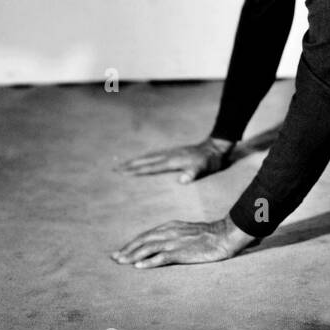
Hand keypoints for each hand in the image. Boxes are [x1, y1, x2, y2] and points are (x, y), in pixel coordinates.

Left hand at [111, 215, 257, 268]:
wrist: (223, 235)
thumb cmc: (208, 235)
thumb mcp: (187, 231)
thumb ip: (174, 235)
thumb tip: (162, 244)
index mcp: (170, 226)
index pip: (146, 235)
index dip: (132, 243)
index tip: (121, 251)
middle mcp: (169, 232)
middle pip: (143, 240)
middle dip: (127, 249)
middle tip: (115, 258)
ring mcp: (175, 242)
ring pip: (148, 248)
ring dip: (133, 256)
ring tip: (122, 263)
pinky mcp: (181, 251)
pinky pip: (161, 258)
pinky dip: (149, 262)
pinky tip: (139, 267)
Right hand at [117, 138, 234, 183]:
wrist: (215, 148)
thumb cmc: (209, 162)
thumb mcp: (203, 169)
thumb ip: (193, 174)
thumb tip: (182, 181)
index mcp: (172, 161)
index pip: (150, 167)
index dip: (136, 171)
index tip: (123, 173)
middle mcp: (168, 155)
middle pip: (145, 160)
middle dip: (130, 165)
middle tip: (114, 169)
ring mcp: (171, 152)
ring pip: (148, 156)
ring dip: (135, 160)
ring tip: (123, 164)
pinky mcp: (174, 152)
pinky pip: (155, 155)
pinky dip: (145, 158)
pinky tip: (143, 160)